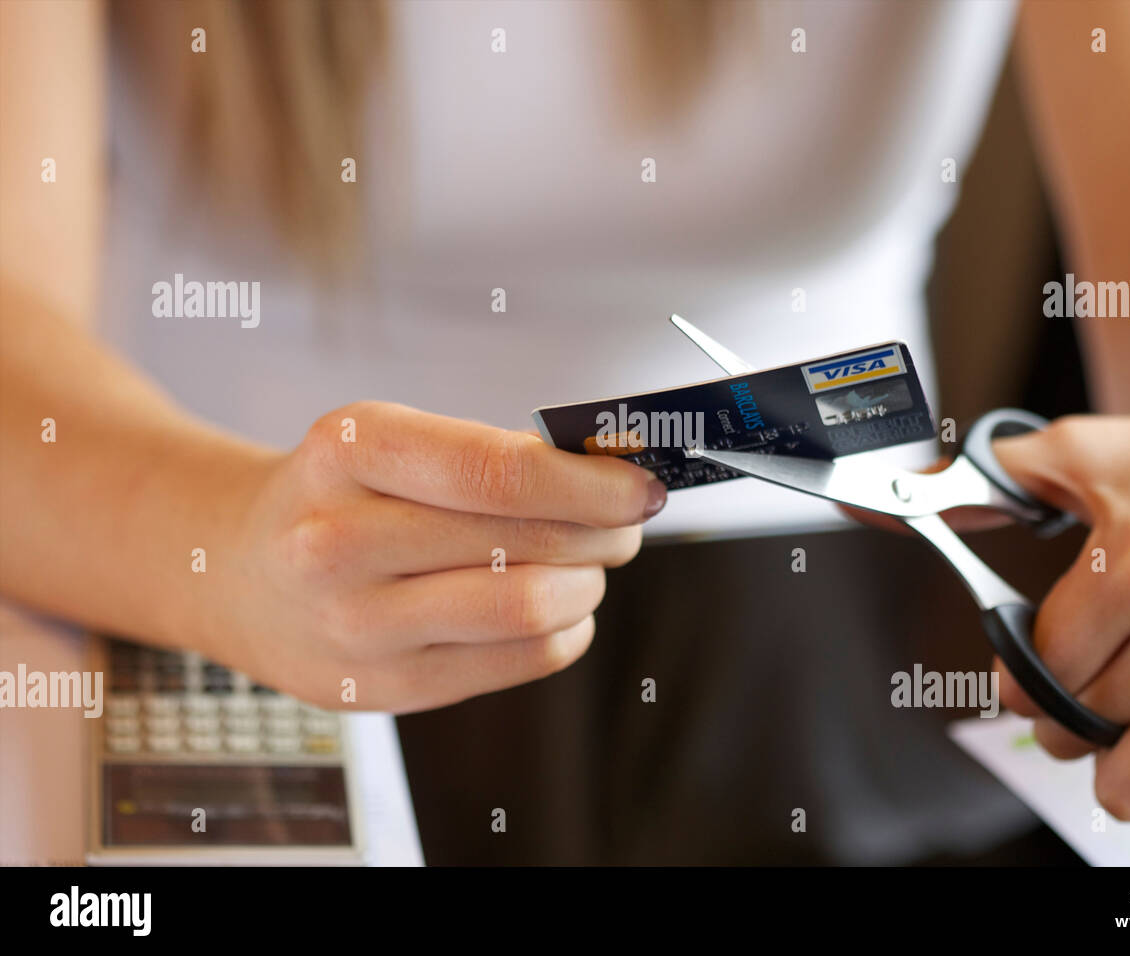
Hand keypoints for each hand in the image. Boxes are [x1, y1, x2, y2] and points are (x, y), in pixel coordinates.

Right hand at [192, 402, 664, 712]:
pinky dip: (568, 630)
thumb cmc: (335, 495)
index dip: (592, 483)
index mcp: (348, 452)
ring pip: (531, 611)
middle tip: (627, 520)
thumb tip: (615, 476)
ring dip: (591, 583)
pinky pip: (520, 662)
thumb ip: (492, 456)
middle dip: (606, 531)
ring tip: (591, 562)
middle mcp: (338, 543)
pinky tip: (559, 606)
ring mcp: (357, 628)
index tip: (640, 484)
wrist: (238, 572)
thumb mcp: (389, 440)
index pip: (499, 474)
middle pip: (526, 546)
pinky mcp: (384, 689)